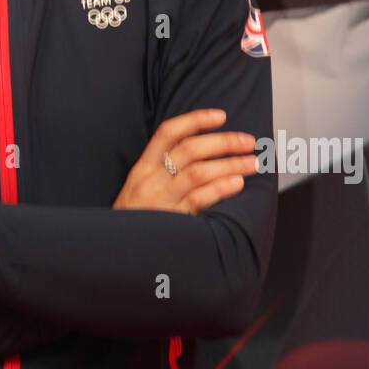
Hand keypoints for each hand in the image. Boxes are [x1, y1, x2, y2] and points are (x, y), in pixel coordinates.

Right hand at [112, 109, 257, 213]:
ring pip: (199, 172)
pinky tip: (238, 183)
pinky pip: (199, 199)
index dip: (195, 120)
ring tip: (253, 163)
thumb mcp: (138, 190)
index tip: (222, 116)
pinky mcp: (171, 221)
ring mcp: (160, 200)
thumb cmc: (133, 221)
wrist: (115, 252)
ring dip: (230, 164)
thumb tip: (200, 153)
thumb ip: (161, 172)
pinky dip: (220, 188)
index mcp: (141, 168)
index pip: (168, 132)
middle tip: (248, 141)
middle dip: (224, 142)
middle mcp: (150, 180)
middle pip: (190, 150)